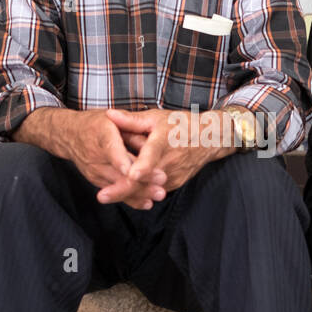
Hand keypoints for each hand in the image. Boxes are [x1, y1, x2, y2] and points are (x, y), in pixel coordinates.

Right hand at [18, 108, 165, 208]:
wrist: (68, 135)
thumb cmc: (96, 124)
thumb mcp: (112, 117)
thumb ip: (130, 126)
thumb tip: (149, 140)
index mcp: (101, 135)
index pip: (112, 150)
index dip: (122, 162)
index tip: (135, 171)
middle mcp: (95, 156)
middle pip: (119, 172)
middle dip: (141, 179)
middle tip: (162, 182)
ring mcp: (94, 171)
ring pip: (118, 185)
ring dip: (140, 191)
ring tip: (159, 194)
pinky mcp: (96, 180)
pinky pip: (115, 192)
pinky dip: (132, 198)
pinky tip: (147, 202)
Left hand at [105, 107, 233, 200]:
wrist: (209, 139)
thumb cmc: (180, 125)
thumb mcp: (157, 117)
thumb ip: (132, 119)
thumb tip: (109, 114)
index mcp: (164, 141)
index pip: (153, 155)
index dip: (144, 166)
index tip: (132, 174)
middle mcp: (170, 162)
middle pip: (145, 180)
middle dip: (123, 189)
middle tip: (102, 196)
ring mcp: (172, 176)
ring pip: (147, 189)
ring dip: (126, 194)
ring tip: (105, 196)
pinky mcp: (173, 184)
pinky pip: (152, 191)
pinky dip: (137, 193)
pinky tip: (119, 194)